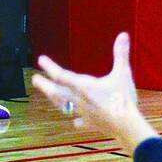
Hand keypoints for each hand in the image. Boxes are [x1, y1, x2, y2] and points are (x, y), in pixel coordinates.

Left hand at [32, 31, 158, 153]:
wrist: (126, 126)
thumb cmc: (122, 99)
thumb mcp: (122, 74)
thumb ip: (120, 54)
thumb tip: (123, 35)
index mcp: (84, 86)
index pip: (61, 75)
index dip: (50, 67)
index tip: (40, 60)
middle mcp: (79, 99)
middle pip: (56, 92)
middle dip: (44, 85)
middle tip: (35, 80)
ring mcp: (83, 112)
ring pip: (64, 105)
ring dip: (55, 99)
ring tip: (49, 95)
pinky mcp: (90, 123)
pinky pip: (80, 121)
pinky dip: (77, 119)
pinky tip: (75, 120)